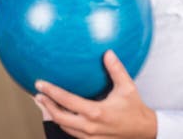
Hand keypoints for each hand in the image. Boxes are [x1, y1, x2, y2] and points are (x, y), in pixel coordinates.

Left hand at [34, 51, 156, 138]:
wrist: (144, 131)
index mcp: (96, 112)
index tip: (40, 83)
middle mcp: (90, 127)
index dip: (51, 92)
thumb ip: (116, 69)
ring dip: (52, 115)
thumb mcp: (127, 87)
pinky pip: (72, 133)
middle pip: (59, 117)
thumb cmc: (135, 109)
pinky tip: (59, 114)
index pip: (67, 101)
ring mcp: (90, 137)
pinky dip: (63, 123)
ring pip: (64, 127)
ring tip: (43, 102)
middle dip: (46, 105)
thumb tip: (108, 52)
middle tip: (37, 93)